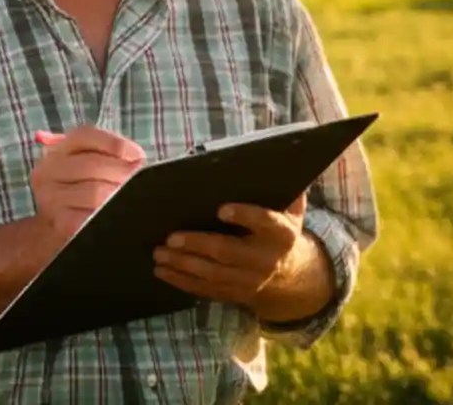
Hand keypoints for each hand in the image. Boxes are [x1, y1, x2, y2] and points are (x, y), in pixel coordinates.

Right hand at [31, 125, 144, 241]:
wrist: (66, 221)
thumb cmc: (89, 188)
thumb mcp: (96, 164)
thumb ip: (113, 155)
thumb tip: (137, 161)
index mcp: (59, 147)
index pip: (86, 135)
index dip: (117, 144)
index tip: (139, 157)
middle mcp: (48, 168)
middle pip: (92, 165)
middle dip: (123, 174)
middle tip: (141, 183)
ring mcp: (50, 196)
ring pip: (94, 193)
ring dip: (119, 197)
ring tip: (131, 201)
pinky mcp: (58, 221)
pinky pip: (89, 218)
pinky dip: (106, 217)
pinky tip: (114, 217)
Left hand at [152, 193, 308, 309]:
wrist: (293, 275)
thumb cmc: (279, 232)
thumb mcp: (290, 211)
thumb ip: (283, 190)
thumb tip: (269, 160)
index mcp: (280, 234)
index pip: (264, 222)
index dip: (244, 216)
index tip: (221, 209)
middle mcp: (265, 259)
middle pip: (228, 252)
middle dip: (197, 245)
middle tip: (170, 238)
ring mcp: (249, 280)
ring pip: (212, 273)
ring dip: (182, 264)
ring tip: (159, 253)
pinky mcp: (235, 293)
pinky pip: (206, 289)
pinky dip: (182, 281)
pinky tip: (162, 271)